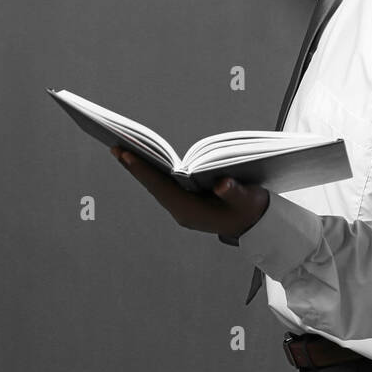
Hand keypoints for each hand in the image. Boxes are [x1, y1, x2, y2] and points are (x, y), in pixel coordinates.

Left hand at [109, 145, 270, 239]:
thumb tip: (221, 184)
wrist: (256, 225)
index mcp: (191, 212)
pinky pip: (164, 185)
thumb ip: (234, 192)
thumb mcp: (248, 200)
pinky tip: (147, 159)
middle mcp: (182, 211)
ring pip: (156, 186)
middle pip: (153, 186)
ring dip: (142, 168)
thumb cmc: (251, 210)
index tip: (125, 154)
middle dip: (135, 167)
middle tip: (115, 146)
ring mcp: (182, 208)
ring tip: (125, 149)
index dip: (142, 170)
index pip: (160, 188)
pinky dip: (154, 172)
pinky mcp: (186, 203)